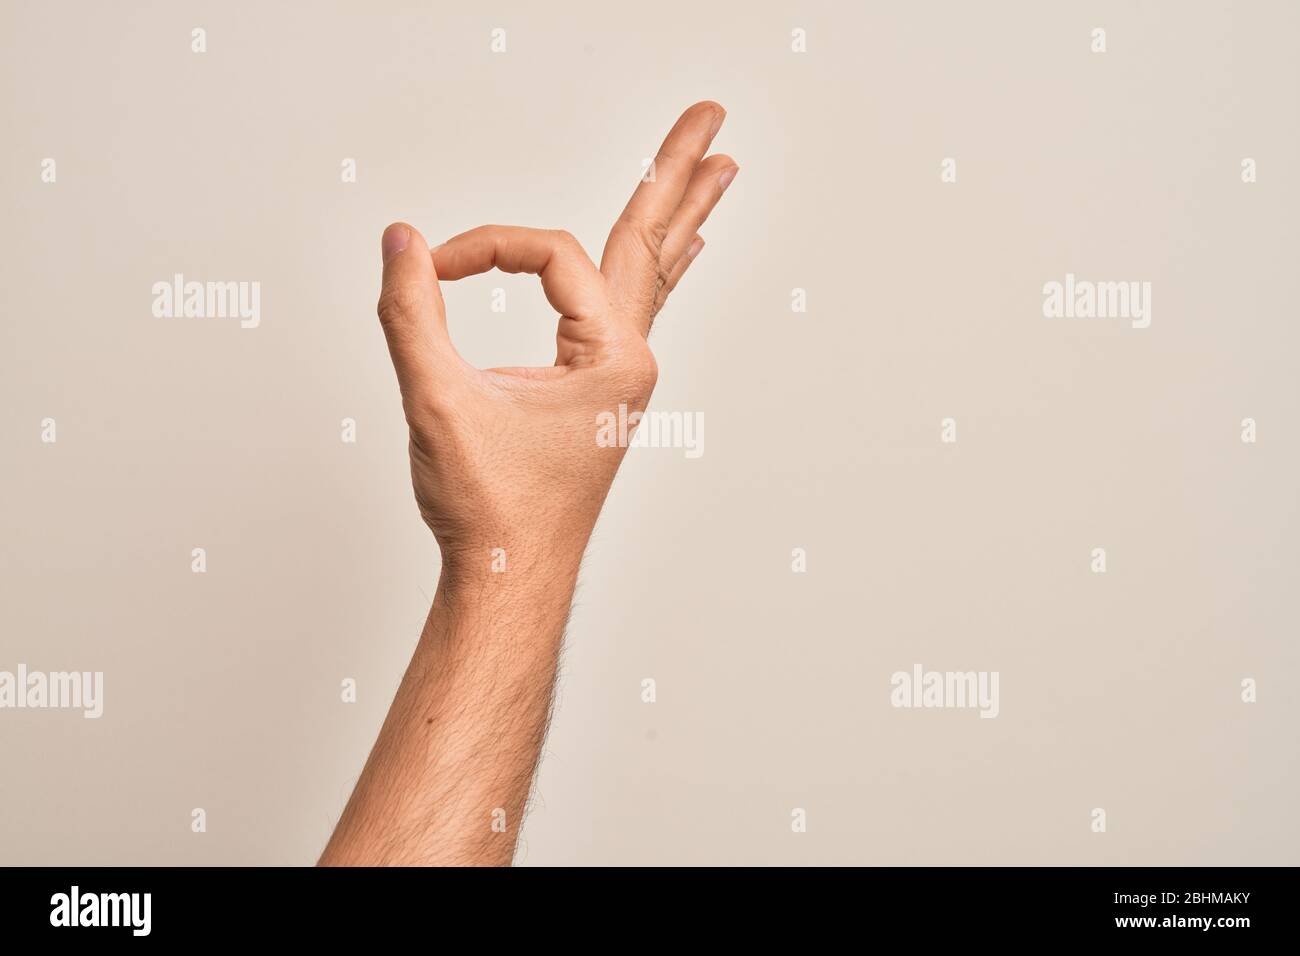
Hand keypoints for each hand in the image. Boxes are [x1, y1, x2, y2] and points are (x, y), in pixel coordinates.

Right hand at [374, 101, 737, 580]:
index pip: (551, 255)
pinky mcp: (599, 390)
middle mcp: (630, 360)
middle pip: (650, 240)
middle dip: (674, 173)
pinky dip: (657, 266)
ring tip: (716, 168)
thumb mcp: (439, 403)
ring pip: (650, 271)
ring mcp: (619, 375)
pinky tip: (680, 250)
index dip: (482, 249)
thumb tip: (401, 240)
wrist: (510, 576)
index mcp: (613, 357)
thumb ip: (412, 314)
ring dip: (677, 214)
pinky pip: (633, 308)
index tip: (429, 270)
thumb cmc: (490, 508)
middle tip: (710, 115)